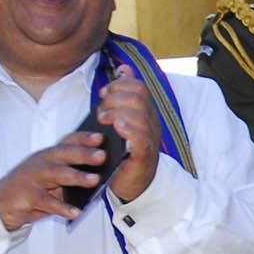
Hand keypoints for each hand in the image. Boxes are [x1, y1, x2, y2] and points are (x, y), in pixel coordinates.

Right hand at [0, 133, 108, 232]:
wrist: (1, 202)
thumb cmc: (32, 187)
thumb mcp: (52, 178)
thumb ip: (72, 175)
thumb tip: (101, 176)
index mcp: (49, 156)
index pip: (67, 142)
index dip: (83, 138)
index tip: (100, 137)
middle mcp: (41, 163)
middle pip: (63, 155)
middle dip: (83, 154)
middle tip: (102, 155)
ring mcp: (32, 178)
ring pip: (56, 175)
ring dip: (76, 177)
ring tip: (94, 180)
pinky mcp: (27, 196)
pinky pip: (47, 202)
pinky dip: (62, 208)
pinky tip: (76, 212)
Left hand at [95, 76, 163, 201]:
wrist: (131, 184)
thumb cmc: (123, 151)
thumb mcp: (121, 118)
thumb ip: (122, 95)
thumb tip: (125, 69)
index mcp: (147, 113)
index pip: (139, 88)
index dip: (119, 85)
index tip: (102, 94)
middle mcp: (152, 124)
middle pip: (139, 98)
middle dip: (115, 98)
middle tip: (100, 110)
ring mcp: (151, 140)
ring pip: (140, 115)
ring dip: (117, 112)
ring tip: (103, 119)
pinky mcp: (145, 157)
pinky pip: (142, 139)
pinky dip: (129, 130)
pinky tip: (117, 128)